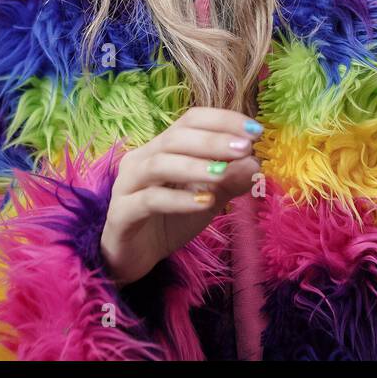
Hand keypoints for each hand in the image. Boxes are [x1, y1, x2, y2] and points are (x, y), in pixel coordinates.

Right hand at [100, 107, 260, 286]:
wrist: (137, 257)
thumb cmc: (171, 220)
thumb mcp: (209, 198)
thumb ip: (230, 181)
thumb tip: (254, 163)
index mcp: (161, 147)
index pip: (191, 121)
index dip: (222, 120)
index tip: (255, 130)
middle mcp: (141, 159)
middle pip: (175, 137)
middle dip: (212, 141)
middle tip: (245, 147)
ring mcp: (127, 185)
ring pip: (158, 165)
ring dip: (194, 166)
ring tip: (224, 172)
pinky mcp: (121, 214)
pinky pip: (149, 200)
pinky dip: (179, 200)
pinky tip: (204, 203)